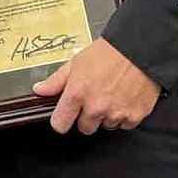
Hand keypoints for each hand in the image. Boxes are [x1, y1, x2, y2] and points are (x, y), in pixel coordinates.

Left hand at [32, 37, 160, 134]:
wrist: (138, 49)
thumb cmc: (107, 53)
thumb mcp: (76, 62)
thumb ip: (57, 80)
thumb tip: (39, 90)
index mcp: (78, 93)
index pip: (60, 124)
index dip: (61, 120)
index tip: (65, 115)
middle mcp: (96, 107)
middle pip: (84, 128)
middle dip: (87, 117)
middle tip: (93, 98)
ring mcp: (116, 114)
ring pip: (106, 126)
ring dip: (106, 116)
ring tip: (111, 94)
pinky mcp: (135, 116)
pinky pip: (125, 125)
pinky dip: (124, 115)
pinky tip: (124, 98)